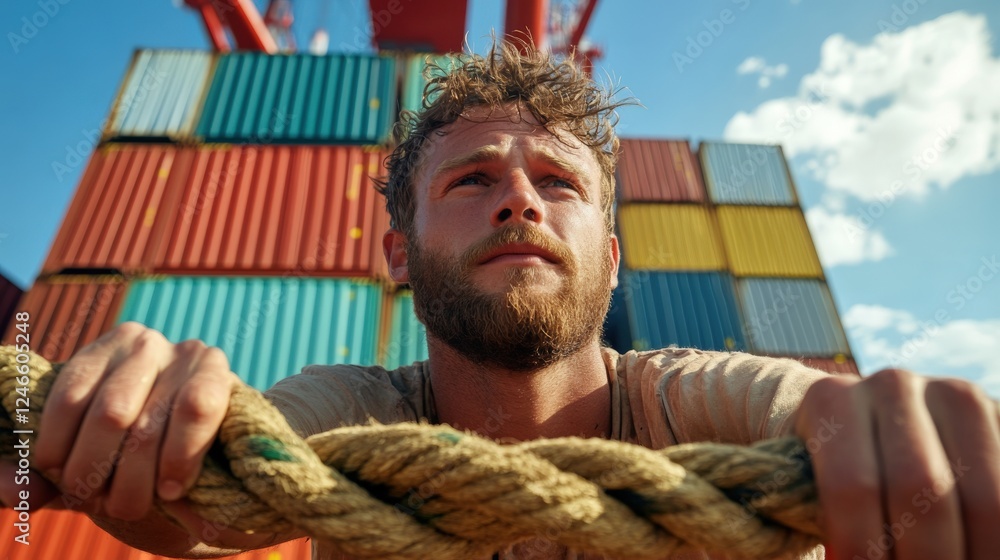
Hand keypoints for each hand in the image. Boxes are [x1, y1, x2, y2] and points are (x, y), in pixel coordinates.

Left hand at [1, 321, 240, 521]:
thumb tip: (15, 492)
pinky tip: (171, 488)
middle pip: (110, 413)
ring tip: (131, 506)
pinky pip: (195, 411)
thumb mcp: (81, 457)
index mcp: (100, 351)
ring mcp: (186, 353)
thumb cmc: (132, 453)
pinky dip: (179, 459)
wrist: (208, 449)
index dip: (57, 451)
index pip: (68, 397)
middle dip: (97, 471)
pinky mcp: (221, 373)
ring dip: (135, 480)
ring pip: (150, 422)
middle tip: (97, 504)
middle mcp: (142, 342)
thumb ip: (40, 475)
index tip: (62, 485)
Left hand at [793, 368, 999, 558]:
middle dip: (925, 558)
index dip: (861, 549)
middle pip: (924, 492)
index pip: (852, 488)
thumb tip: (842, 557)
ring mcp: (951, 394)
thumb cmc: (823, 469)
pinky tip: (984, 556)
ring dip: (976, 553)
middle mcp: (892, 386)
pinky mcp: (995, 413)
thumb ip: (826, 518)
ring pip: (985, 497)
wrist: (860, 415)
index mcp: (832, 399)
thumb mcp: (807, 486)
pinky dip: (997, 537)